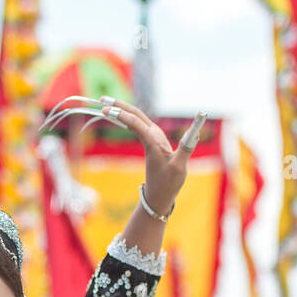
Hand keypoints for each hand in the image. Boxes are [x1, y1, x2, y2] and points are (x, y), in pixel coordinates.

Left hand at [98, 98, 204, 216]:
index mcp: (153, 141)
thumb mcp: (179, 167)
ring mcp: (152, 140)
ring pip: (136, 120)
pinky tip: (124, 115)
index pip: (135, 122)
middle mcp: (151, 138)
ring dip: (123, 110)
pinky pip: (140, 126)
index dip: (121, 112)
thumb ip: (186, 148)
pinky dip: (132, 118)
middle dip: (117, 106)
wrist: (159, 197)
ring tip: (109, 103)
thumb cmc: (169, 183)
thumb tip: (195, 131)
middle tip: (101, 99)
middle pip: (133, 116)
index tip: (104, 108)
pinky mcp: (154, 144)